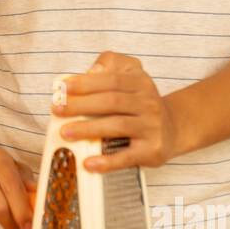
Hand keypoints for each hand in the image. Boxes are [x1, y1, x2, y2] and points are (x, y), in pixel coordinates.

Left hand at [53, 51, 177, 170]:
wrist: (172, 129)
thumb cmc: (139, 103)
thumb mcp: (130, 76)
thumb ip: (110, 65)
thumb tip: (91, 70)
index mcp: (140, 83)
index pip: (111, 80)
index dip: (86, 83)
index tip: (62, 88)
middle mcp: (149, 103)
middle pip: (112, 101)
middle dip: (81, 105)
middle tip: (57, 109)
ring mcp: (151, 127)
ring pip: (117, 126)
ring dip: (88, 129)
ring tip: (65, 132)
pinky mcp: (152, 150)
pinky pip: (127, 157)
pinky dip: (107, 161)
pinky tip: (88, 163)